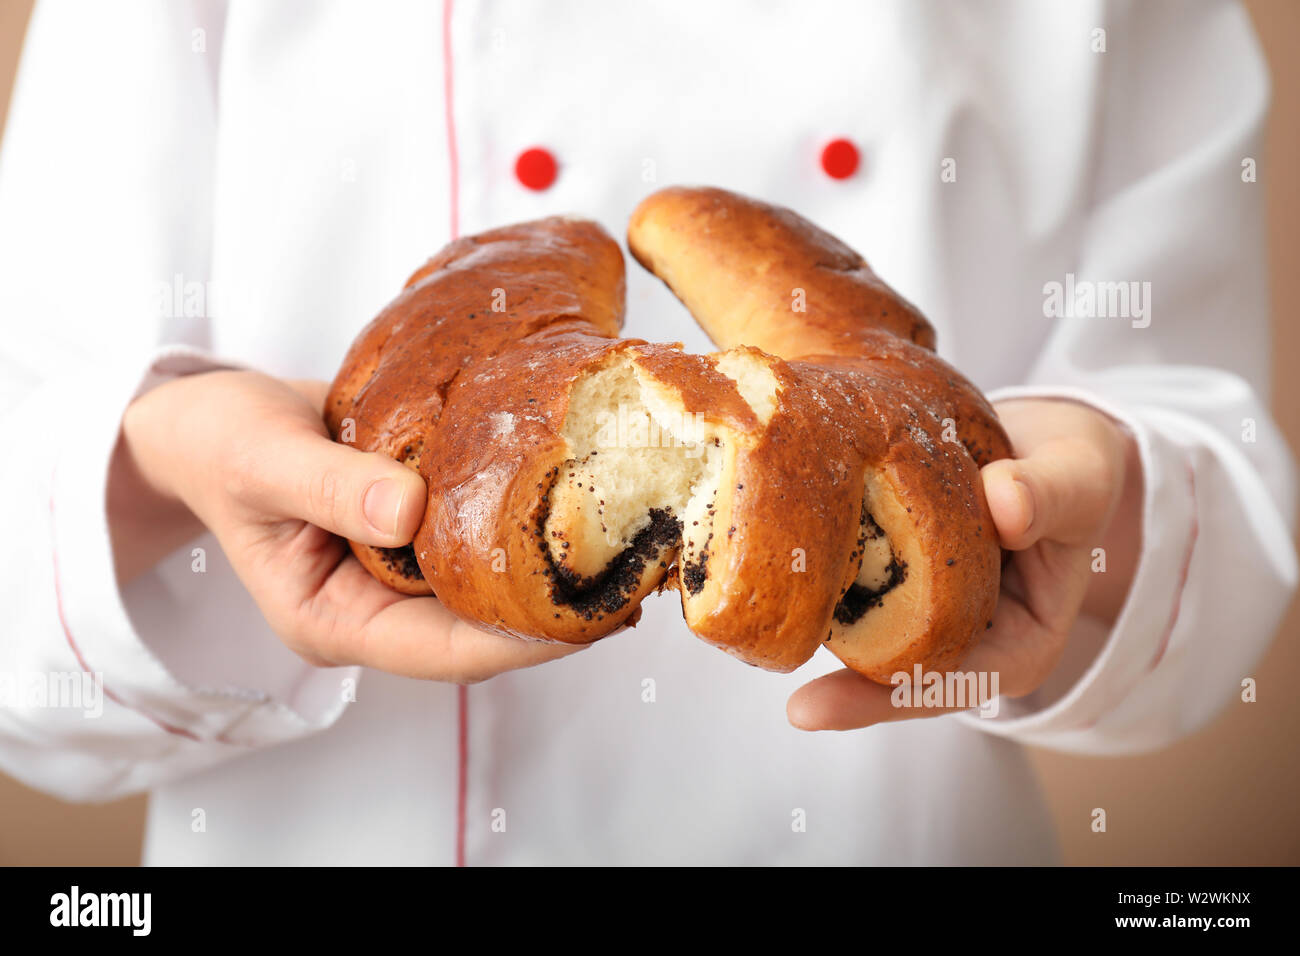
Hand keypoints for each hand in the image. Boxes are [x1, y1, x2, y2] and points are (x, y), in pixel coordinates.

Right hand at [111, 370, 584, 681]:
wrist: (212, 417)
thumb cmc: (219, 441)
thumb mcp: (261, 458)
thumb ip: (329, 485)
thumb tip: (409, 512)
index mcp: (332, 621)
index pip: (443, 651)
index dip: (519, 640)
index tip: (588, 617)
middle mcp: (375, 610)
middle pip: (480, 633)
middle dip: (556, 615)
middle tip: (633, 580)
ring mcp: (397, 576)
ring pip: (488, 593)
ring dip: (552, 575)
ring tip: (625, 548)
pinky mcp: (416, 535)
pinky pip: (479, 547)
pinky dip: (524, 532)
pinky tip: (576, 508)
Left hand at [786, 398, 1140, 729]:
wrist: (1050, 441)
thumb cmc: (1073, 468)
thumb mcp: (1079, 478)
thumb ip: (1051, 494)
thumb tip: (1005, 503)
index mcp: (1021, 643)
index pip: (952, 684)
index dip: (888, 700)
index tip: (823, 710)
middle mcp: (970, 637)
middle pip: (903, 674)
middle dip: (850, 690)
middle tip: (796, 708)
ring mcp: (931, 608)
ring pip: (873, 632)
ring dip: (826, 632)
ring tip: (765, 638)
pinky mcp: (901, 572)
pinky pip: (863, 584)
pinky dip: (827, 581)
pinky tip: (779, 576)